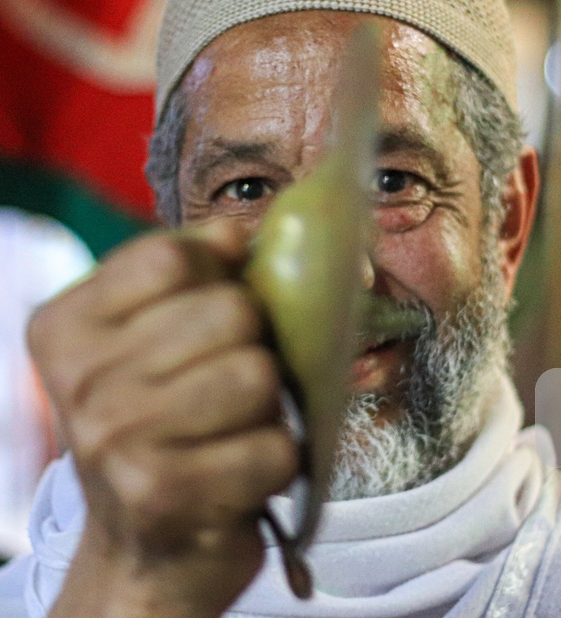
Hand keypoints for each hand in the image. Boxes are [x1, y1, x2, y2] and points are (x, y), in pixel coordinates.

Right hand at [28, 220, 297, 617]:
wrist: (150, 547)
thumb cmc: (165, 425)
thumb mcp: (156, 339)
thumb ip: (195, 274)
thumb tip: (236, 231)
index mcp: (67, 327)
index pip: (174, 256)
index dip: (219, 279)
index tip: (207, 320)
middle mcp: (79, 381)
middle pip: (231, 311)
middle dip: (251, 346)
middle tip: (227, 386)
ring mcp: (115, 442)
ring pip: (257, 373)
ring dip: (267, 405)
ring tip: (233, 428)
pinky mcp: (163, 497)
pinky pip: (274, 445)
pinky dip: (277, 460)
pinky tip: (240, 472)